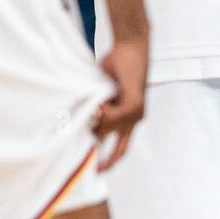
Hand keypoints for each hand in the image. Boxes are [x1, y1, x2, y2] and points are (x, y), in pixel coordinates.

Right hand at [94, 32, 147, 170]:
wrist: (131, 46)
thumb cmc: (115, 66)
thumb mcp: (102, 91)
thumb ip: (95, 108)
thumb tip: (84, 122)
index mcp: (129, 120)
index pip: (121, 149)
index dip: (110, 161)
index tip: (98, 172)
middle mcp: (136, 120)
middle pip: (110, 140)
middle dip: (95, 137)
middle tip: (82, 133)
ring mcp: (137, 113)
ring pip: (109, 128)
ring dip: (98, 117)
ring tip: (95, 104)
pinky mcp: (135, 103)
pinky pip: (113, 115)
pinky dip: (104, 109)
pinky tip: (102, 100)